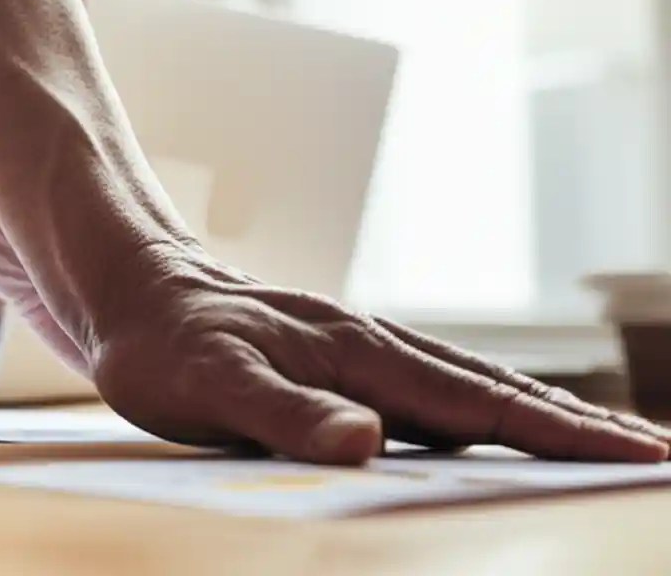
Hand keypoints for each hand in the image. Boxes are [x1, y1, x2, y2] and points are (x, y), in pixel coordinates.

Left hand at [86, 242, 670, 463]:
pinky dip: (481, 409)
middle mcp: (370, 348)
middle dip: (578, 426)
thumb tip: (369, 443)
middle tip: (657, 457)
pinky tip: (489, 429)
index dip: (562, 432)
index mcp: (357, 355)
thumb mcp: (209, 384)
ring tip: (602, 446)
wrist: (128, 287)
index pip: (481, 404)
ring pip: (468, 387)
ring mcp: (358, 350)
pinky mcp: (338, 359)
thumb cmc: (160, 342)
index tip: (642, 455)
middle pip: (494, 392)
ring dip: (539, 416)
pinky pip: (427, 387)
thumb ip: (285, 415)